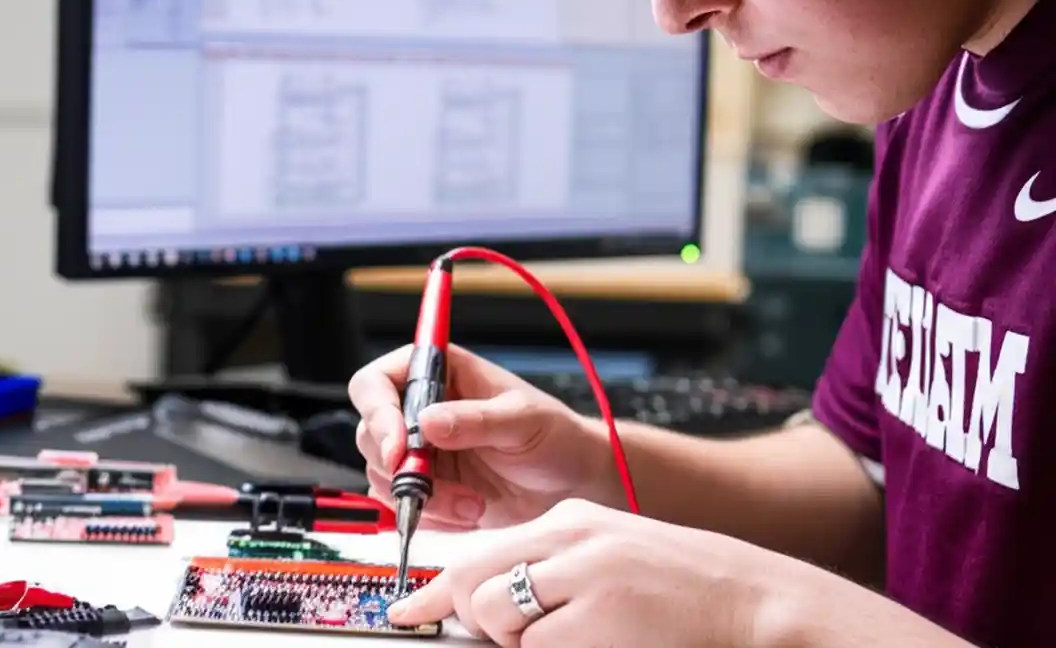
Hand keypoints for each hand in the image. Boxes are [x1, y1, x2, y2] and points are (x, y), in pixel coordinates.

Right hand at [349, 344, 611, 529]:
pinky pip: (402, 506)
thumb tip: (428, 422)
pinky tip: (470, 510)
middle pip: (370, 432)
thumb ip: (476, 421)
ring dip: (422, 497)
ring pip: (382, 475)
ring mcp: (419, 451)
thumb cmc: (553, 435)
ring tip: (472, 502)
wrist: (569, 483)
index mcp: (438, 373)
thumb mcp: (522, 421)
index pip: (376, 382)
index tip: (399, 448)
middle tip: (432, 486)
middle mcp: (419, 409)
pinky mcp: (426, 487)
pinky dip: (432, 515)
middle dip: (399, 466)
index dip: (378, 413)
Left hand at [387, 499, 778, 647]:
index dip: (433, 588)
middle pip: (472, 582)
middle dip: (471, 619)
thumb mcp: (605, 557)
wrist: (750, 599)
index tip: (406, 610)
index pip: (478, 550)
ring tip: (565, 638)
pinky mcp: (596, 620)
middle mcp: (568, 539)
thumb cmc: (680, 586)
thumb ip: (547, 569)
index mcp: (568, 520)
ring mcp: (582, 578)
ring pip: (496, 617)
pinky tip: (592, 642)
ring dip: (515, 641)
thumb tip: (481, 602)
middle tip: (506, 636)